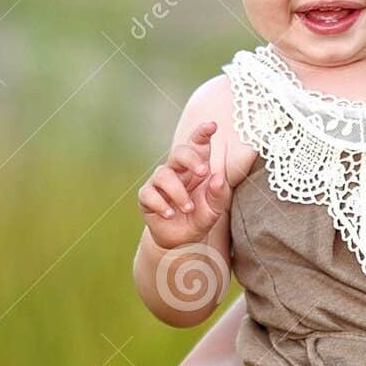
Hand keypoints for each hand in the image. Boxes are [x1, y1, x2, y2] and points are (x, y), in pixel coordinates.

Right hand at [137, 121, 228, 248]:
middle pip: (178, 152)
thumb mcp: (215, 209)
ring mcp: (159, 182)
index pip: (197, 145)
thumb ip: (219, 194)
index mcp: (195, 168)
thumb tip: (218, 177)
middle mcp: (176, 170)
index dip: (202, 133)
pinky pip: (149, 194)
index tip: (212, 126)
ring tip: (188, 208)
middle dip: (190, 158)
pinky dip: (160, 204)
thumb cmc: (200, 216)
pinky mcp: (146, 196)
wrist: (182, 240)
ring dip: (178, 192)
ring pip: (163, 174)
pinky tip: (169, 214)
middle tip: (202, 171)